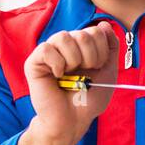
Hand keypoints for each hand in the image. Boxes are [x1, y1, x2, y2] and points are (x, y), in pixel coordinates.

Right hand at [23, 20, 119, 144]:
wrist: (73, 120)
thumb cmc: (89, 98)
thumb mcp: (108, 71)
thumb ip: (110, 47)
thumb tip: (104, 24)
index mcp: (82, 46)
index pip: (95, 31)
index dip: (101, 51)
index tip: (97, 68)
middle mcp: (65, 46)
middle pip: (82, 34)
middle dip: (90, 58)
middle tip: (84, 75)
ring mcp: (49, 52)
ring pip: (63, 37)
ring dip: (73, 60)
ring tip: (70, 75)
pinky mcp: (34, 62)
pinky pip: (46, 49)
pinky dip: (57, 64)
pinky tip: (57, 76)